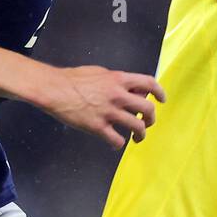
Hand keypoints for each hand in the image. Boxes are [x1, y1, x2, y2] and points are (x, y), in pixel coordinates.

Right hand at [42, 65, 165, 149]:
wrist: (54, 89)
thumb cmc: (73, 79)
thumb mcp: (99, 72)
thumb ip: (115, 81)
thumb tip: (127, 89)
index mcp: (119, 79)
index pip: (149, 83)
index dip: (159, 92)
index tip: (162, 100)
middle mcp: (118, 95)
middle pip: (148, 108)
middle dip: (152, 118)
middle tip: (148, 123)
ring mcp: (109, 112)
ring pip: (137, 126)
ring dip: (141, 134)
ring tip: (137, 138)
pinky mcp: (98, 127)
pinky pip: (116, 140)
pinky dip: (118, 143)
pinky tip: (115, 143)